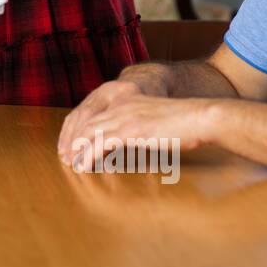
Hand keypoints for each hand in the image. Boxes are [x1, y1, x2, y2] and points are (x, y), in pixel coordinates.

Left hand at [58, 83, 216, 170]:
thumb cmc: (185, 123)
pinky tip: (84, 165)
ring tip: (71, 164)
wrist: (201, 117)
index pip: (93, 114)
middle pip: (87, 122)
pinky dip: (90, 155)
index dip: (78, 130)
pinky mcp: (133, 130)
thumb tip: (130, 143)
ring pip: (91, 133)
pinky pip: (103, 143)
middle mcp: (122, 106)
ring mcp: (126, 117)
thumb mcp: (154, 121)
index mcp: (126, 101)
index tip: (71, 144)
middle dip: (72, 140)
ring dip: (77, 150)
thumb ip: (138, 128)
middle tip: (65, 156)